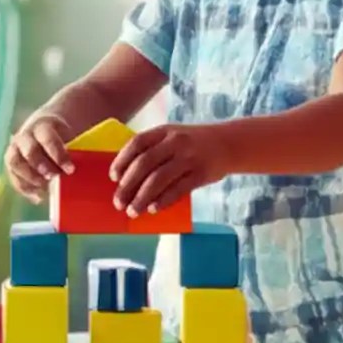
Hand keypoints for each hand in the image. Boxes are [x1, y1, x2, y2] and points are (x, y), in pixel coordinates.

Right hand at [5, 113, 75, 202]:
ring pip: (14, 162)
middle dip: (41, 166)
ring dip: (29, 178)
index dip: (58, 154)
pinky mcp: (12, 162)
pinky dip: (25, 188)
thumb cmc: (64, 137)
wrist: (46, 129)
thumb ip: (78, 151)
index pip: (47, 138)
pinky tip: (38, 197)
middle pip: (28, 150)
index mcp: (43, 126)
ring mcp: (15, 148)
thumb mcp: (72, 137)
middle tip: (54, 178)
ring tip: (44, 190)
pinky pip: (13, 176)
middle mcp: (25, 136)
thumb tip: (96, 171)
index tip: (70, 169)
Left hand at [109, 124, 227, 216]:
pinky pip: (178, 189)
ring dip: (142, 198)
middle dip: (128, 185)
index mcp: (163, 131)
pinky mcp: (201, 174)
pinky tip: (152, 209)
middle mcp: (175, 142)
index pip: (137, 144)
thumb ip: (152, 150)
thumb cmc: (192, 144)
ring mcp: (189, 157)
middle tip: (118, 203)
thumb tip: (125, 177)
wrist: (228, 143)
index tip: (113, 178)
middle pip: (145, 164)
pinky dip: (163, 200)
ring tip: (132, 211)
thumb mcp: (172, 136)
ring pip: (159, 179)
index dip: (122, 160)